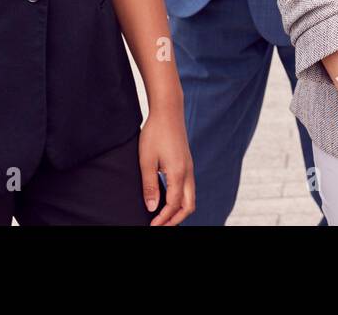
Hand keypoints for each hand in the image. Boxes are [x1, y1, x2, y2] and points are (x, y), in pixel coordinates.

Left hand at [139, 102, 194, 225]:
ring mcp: (189, 168)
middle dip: (176, 220)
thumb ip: (150, 186)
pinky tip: (167, 200)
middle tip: (159, 226)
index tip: (151, 227)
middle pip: (189, 206)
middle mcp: (188, 172)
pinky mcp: (186, 163)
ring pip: (190, 197)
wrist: (168, 111)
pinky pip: (188, 188)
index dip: (163, 219)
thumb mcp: (147, 160)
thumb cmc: (155, 133)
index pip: (174, 205)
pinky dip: (180, 200)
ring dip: (179, 211)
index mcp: (179, 173)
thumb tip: (152, 208)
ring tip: (163, 218)